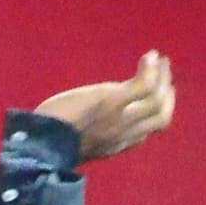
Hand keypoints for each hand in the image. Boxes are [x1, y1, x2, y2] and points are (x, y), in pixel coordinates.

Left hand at [35, 50, 174, 161]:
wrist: (39, 147)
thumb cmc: (47, 141)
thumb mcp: (76, 138)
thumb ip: (92, 128)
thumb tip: (92, 115)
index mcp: (116, 145)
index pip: (148, 130)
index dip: (156, 110)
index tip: (156, 92)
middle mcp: (125, 135)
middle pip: (161, 117)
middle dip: (167, 93)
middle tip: (163, 72)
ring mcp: (121, 119)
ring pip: (157, 100)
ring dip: (162, 76)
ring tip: (156, 59)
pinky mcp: (113, 103)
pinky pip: (144, 86)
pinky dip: (151, 69)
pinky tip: (150, 57)